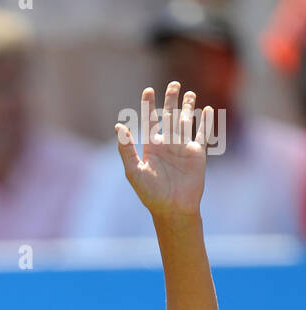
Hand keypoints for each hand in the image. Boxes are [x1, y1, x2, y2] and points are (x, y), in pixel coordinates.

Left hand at [115, 83, 213, 220]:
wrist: (172, 209)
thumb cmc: (150, 194)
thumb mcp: (134, 171)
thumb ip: (126, 149)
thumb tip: (119, 127)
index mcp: (152, 147)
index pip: (150, 121)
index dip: (149, 105)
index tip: (148, 90)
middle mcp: (167, 145)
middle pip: (169, 116)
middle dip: (171, 100)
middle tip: (173, 84)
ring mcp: (183, 148)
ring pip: (186, 122)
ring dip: (188, 107)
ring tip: (189, 93)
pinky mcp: (197, 154)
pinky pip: (202, 134)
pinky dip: (206, 122)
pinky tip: (208, 110)